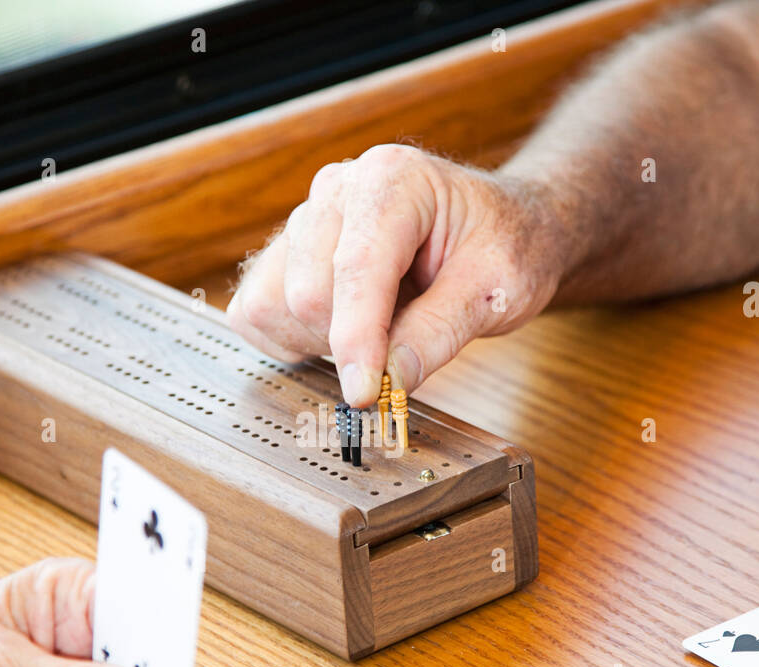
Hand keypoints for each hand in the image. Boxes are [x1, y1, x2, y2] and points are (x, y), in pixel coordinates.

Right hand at [226, 143, 570, 405]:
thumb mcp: (497, 289)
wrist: (500, 227)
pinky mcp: (285, 254)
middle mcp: (338, 190)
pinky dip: (291, 338)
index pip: (357, 268)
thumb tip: (392, 380)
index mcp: (393, 180)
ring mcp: (305, 220)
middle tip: (404, 345)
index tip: (366, 394)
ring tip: (378, 328)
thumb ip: (440, 331)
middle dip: (349, 343)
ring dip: (320, 341)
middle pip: (307, 293)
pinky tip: (341, 332)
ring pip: (274, 305)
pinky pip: (255, 312)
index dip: (357, 340)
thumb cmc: (502, 244)